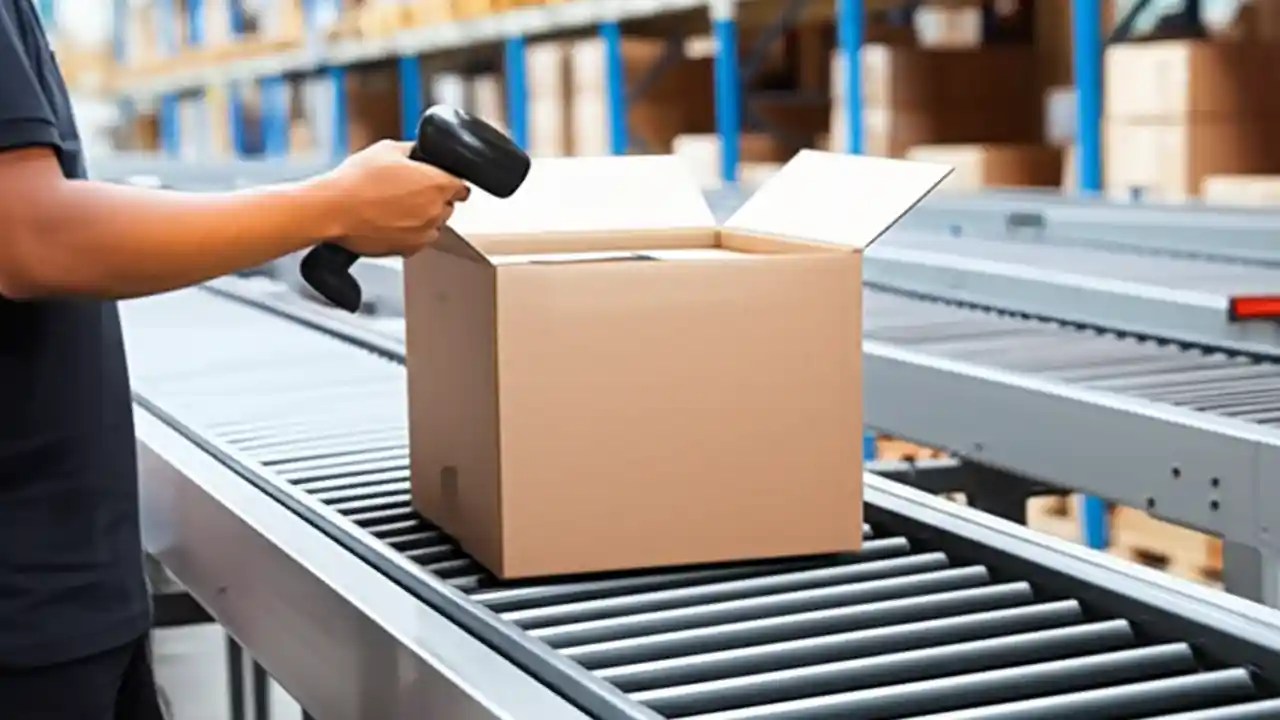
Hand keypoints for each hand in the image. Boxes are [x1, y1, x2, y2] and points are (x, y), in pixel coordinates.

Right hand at [318, 139, 469, 256]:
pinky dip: (410, 233)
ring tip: (395, 206)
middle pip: (448, 206)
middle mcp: (436, 212)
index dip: (450, 182)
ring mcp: (424, 233)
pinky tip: (389, 221)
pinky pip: (418, 240)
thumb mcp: (388, 149)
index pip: (462, 187)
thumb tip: (420, 151)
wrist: (333, 210)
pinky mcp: (409, 250)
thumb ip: (413, 150)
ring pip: (434, 225)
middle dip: (434, 199)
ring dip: (423, 217)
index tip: (441, 181)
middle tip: (408, 190)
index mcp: (438, 185)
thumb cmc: (356, 181)